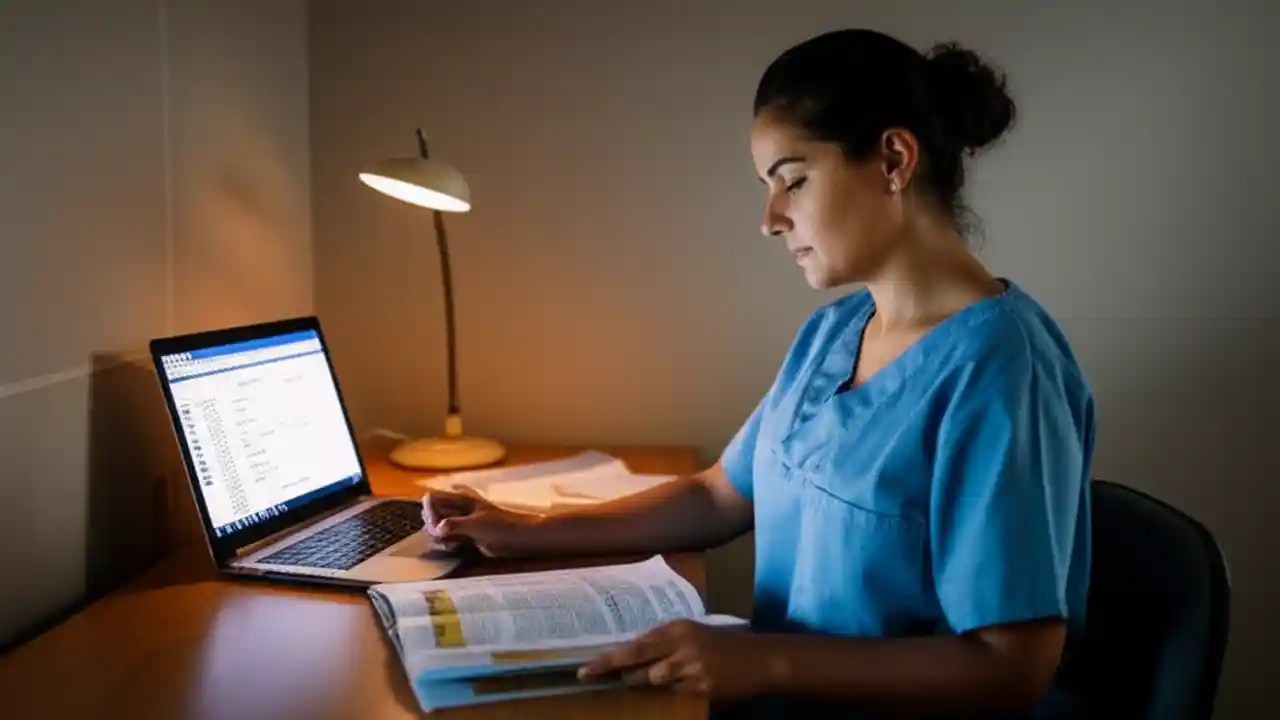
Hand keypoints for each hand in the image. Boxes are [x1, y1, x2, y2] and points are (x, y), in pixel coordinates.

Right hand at [422, 488, 538, 556]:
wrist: (518, 537)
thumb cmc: (501, 526)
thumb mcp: (477, 524)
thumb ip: (455, 524)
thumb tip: (436, 529)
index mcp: (459, 499)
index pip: (431, 498)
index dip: (429, 511)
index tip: (437, 525)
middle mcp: (456, 508)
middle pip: (431, 514)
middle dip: (433, 526)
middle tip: (444, 536)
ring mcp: (459, 522)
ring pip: (436, 528)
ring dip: (439, 538)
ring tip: (452, 544)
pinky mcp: (463, 535)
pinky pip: (446, 538)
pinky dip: (446, 543)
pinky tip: (456, 548)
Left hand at [578, 620, 769, 698]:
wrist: (760, 659)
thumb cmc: (723, 645)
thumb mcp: (693, 634)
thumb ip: (665, 642)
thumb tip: (633, 657)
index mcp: (677, 627)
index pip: (635, 643)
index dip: (609, 657)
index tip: (586, 667)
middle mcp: (681, 644)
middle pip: (635, 657)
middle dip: (609, 668)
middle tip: (586, 675)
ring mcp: (690, 666)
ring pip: (651, 679)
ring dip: (646, 682)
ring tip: (661, 676)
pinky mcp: (701, 686)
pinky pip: (674, 693)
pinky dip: (674, 691)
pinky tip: (687, 683)